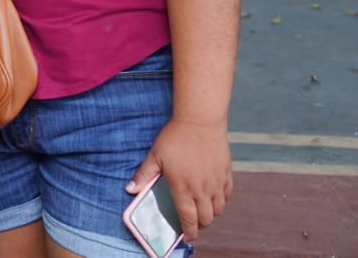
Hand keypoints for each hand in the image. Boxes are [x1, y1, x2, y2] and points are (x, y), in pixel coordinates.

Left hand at [128, 119, 232, 243]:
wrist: (200, 121)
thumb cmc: (174, 137)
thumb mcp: (155, 155)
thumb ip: (144, 175)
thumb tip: (130, 189)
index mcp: (183, 187)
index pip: (188, 218)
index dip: (189, 232)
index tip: (187, 237)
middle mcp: (202, 189)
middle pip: (206, 218)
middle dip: (200, 225)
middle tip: (193, 222)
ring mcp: (217, 182)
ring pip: (219, 209)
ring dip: (211, 214)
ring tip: (202, 209)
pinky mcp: (227, 173)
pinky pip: (227, 194)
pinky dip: (221, 200)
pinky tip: (214, 195)